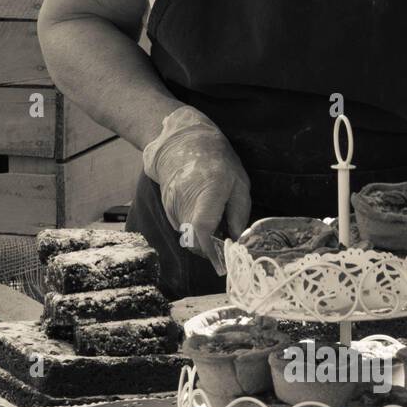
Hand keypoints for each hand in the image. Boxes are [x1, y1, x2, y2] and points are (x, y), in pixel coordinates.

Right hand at [145, 112, 251, 273]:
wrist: (183, 143)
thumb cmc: (218, 162)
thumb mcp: (239, 183)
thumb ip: (239, 213)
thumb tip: (237, 240)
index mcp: (207, 192)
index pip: (203, 229)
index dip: (211, 251)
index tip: (221, 263)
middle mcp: (184, 202)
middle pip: (196, 241)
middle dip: (212, 248)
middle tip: (226, 242)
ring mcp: (172, 206)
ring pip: (190, 237)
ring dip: (205, 238)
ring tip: (217, 221)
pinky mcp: (168, 209)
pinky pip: (185, 229)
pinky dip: (196, 230)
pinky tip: (205, 214)